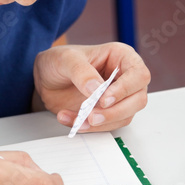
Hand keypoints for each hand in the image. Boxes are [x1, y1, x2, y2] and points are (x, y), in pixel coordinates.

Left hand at [33, 42, 149, 132]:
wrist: (45, 78)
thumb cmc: (59, 61)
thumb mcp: (65, 59)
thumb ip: (81, 72)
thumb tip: (97, 89)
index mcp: (121, 57)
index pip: (139, 74)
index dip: (125, 89)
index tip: (104, 99)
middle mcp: (125, 78)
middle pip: (137, 100)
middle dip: (115, 112)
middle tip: (92, 116)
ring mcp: (118, 97)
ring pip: (124, 116)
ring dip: (101, 123)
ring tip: (76, 120)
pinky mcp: (107, 113)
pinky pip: (106, 125)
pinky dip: (88, 127)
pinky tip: (70, 119)